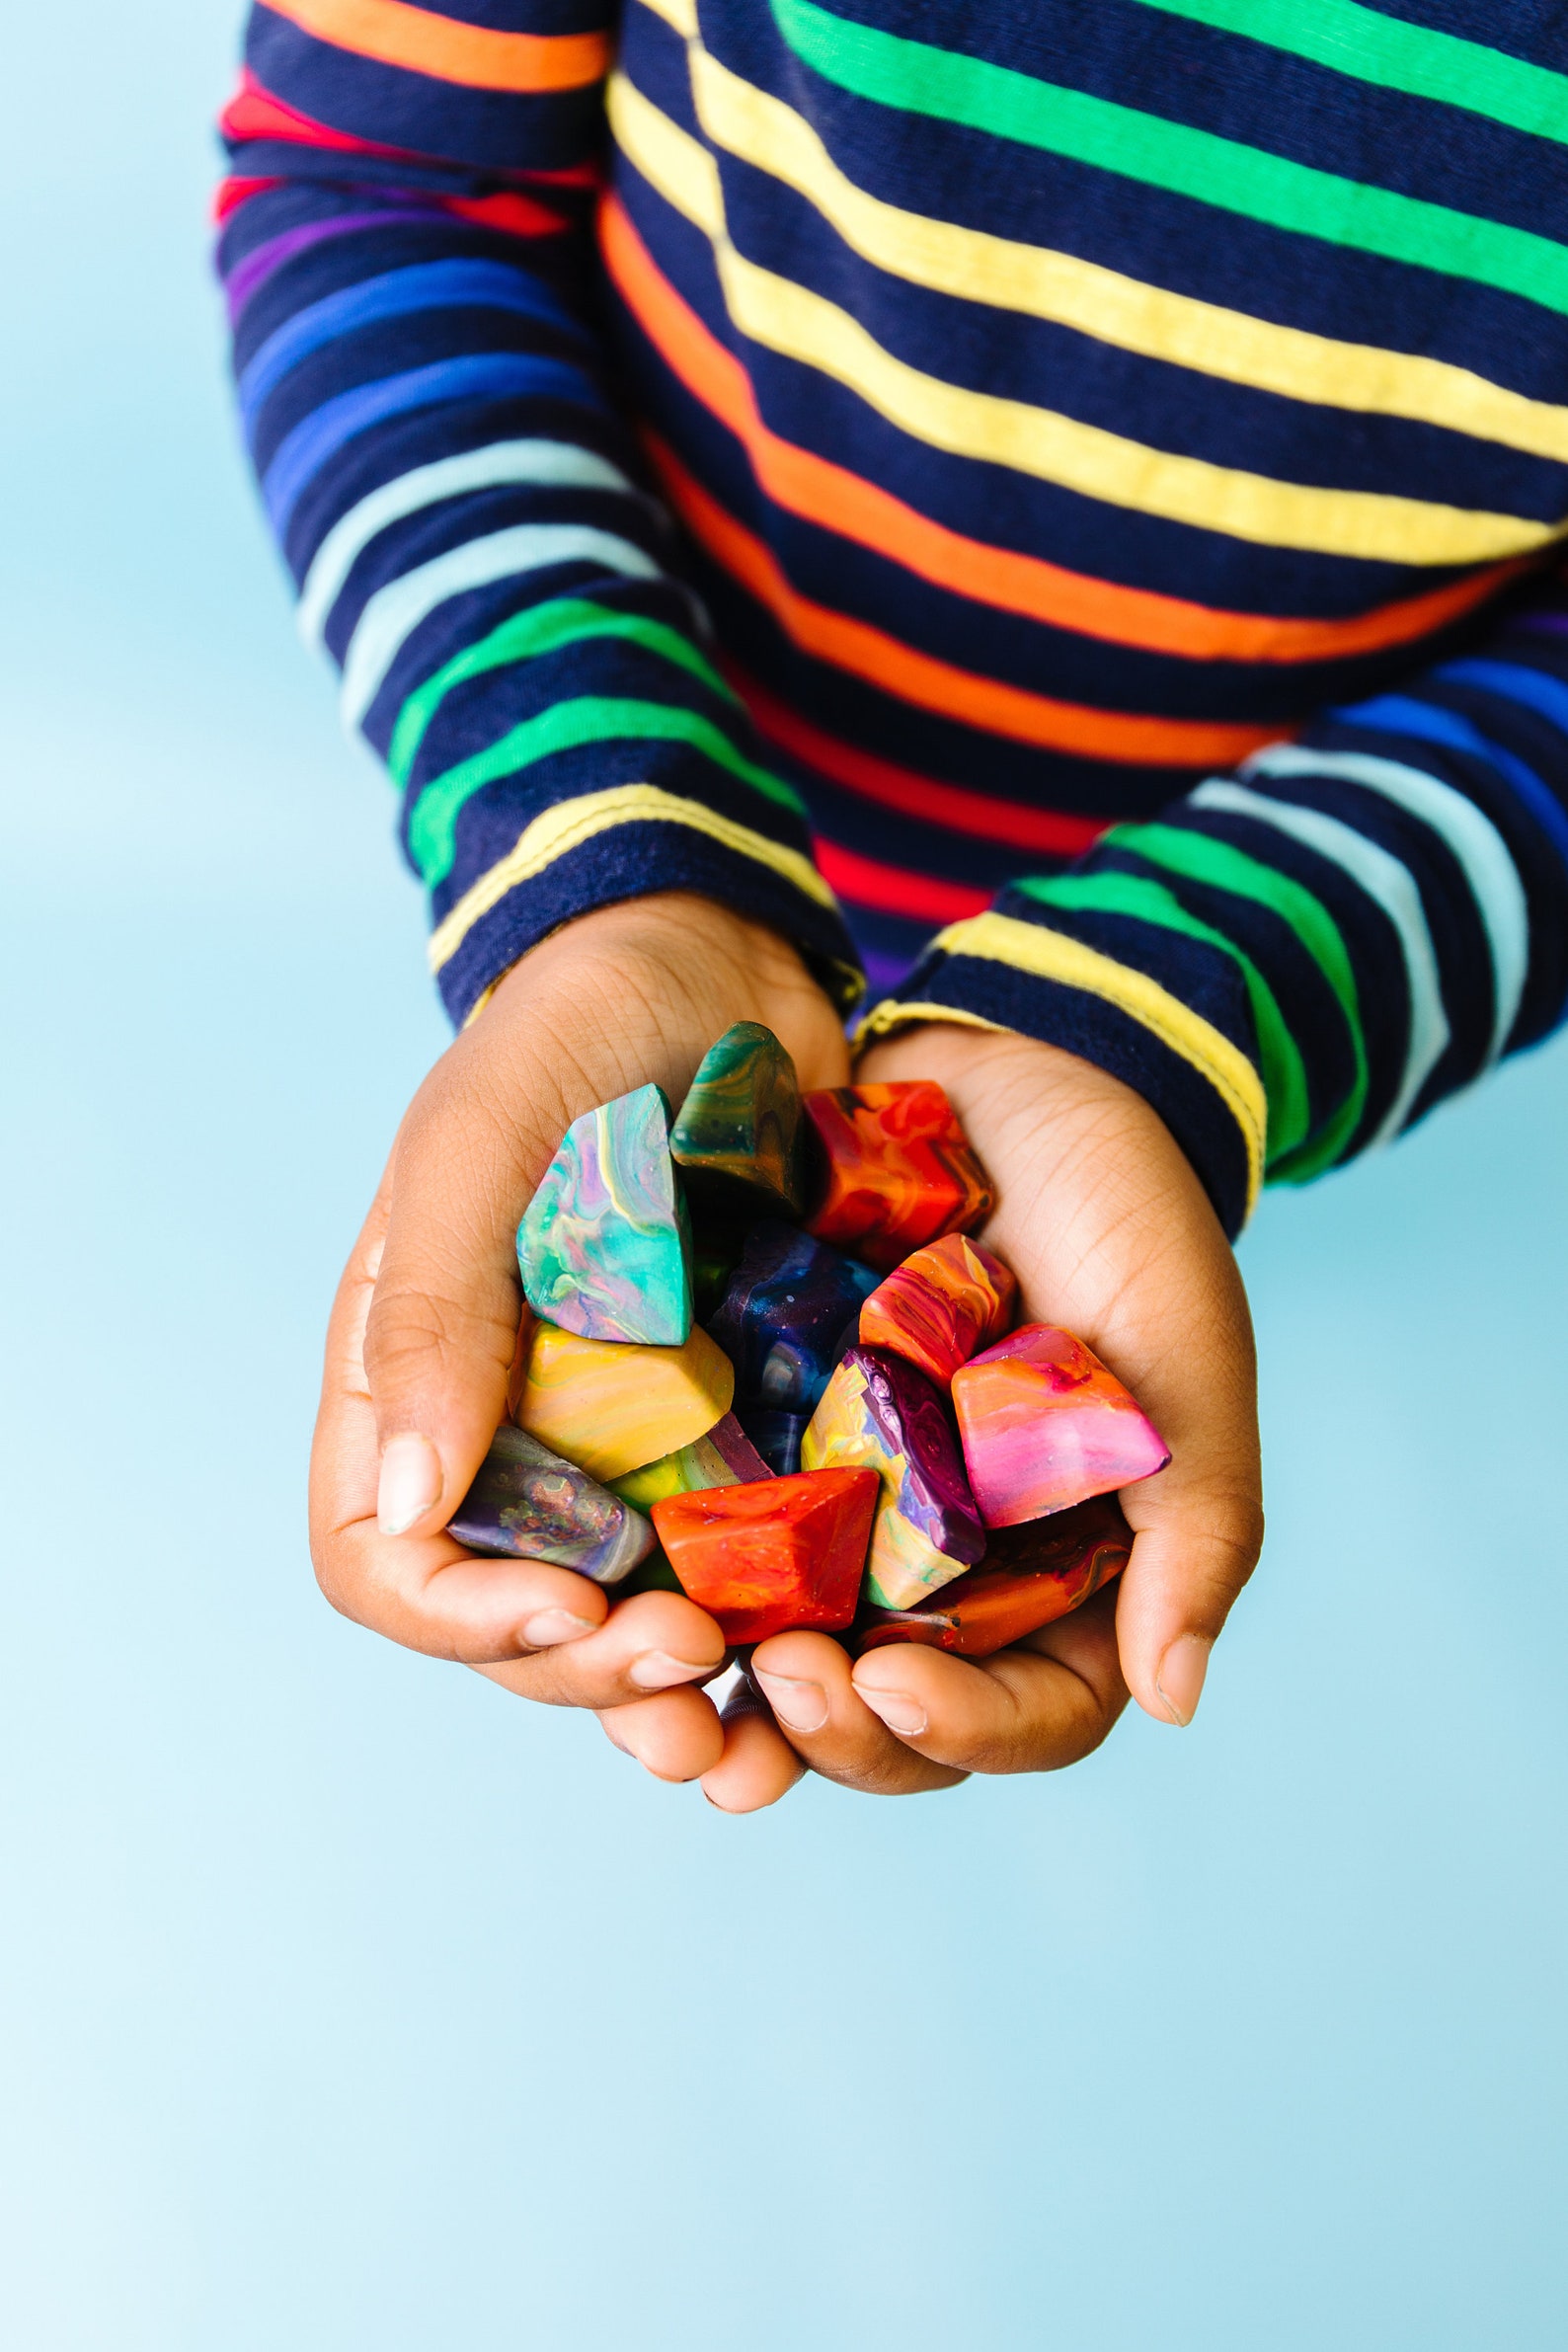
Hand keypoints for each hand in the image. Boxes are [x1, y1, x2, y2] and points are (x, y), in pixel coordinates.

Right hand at [308, 893, 848, 1786]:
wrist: (725, 961)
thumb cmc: (579, 1022)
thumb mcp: (488, 1130)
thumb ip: (436, 1299)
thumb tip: (416, 1504)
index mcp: (415, 1378)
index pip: (386, 1560)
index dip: (464, 1619)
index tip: (574, 1612)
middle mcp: (513, 1435)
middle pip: (513, 1619)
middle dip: (590, 1674)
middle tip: (694, 1671)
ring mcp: (627, 1444)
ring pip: (628, 1618)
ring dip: (683, 1695)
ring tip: (761, 1727)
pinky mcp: (736, 1430)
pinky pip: (743, 1557)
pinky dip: (774, 1621)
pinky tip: (839, 1648)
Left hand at [698, 1023, 1262, 1811]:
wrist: (1014, 1078)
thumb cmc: (1126, 1214)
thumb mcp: (1184, 1355)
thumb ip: (1195, 1523)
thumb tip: (1174, 1698)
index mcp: (1074, 1580)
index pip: (1033, 1713)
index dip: (965, 1727)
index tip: (892, 1681)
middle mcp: (958, 1577)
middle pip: (898, 1717)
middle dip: (835, 1729)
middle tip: (780, 1677)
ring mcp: (858, 1523)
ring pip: (796, 1666)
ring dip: (737, 1701)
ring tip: (674, 1684)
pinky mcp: (771, 1452)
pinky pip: (719, 1552)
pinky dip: (675, 1591)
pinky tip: (617, 1600)